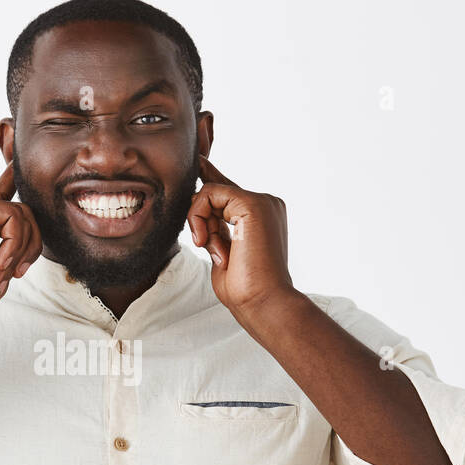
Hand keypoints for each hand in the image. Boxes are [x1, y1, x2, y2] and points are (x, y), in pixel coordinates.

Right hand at [0, 161, 43, 319]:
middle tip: (18, 272)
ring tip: (3, 271)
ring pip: (20, 213)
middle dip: (30, 244)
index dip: (9, 179)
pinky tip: (0, 261)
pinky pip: (11, 215)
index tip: (17, 163)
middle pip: (21, 211)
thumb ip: (12, 245)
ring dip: (21, 248)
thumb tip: (28, 230)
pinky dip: (14, 243)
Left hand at [186, 155, 293, 320]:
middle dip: (201, 220)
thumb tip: (198, 203)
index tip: (198, 162)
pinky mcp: (253, 203)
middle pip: (215, 193)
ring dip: (200, 222)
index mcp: (262, 215)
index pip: (230, 190)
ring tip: (214, 249)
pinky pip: (209, 193)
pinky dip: (199, 217)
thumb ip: (214, 226)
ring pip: (210, 191)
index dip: (211, 174)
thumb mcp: (223, 250)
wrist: (262, 302)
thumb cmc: (244, 287)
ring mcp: (262, 201)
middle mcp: (266, 204)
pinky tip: (207, 240)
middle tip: (210, 249)